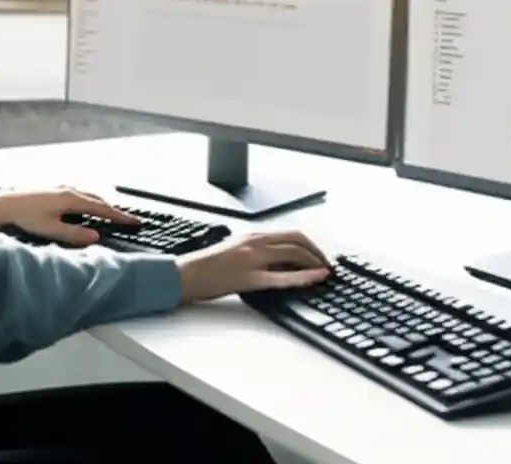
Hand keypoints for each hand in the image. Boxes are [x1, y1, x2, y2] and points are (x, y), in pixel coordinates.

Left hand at [0, 187, 139, 246]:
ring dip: (102, 202)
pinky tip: (86, 204)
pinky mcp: (54, 189)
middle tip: (127, 218)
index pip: (102, 208)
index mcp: (71, 199)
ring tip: (111, 211)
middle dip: (114, 209)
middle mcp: (69, 189)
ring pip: (89, 194)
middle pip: (98, 199)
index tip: (135, 221)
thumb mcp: (50, 230)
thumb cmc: (24, 217)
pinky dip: (90, 199)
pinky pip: (80, 192)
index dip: (120, 216)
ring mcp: (62, 187)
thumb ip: (74, 234)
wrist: (3, 204)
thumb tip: (95, 237)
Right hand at [176, 231, 331, 304]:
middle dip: (317, 251)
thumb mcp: (232, 249)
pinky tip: (316, 278)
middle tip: (327, 264)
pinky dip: (304, 276)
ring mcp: (252, 259)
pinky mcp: (249, 278)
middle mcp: (254, 242)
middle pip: (296, 240)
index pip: (289, 233)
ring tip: (325, 271)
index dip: (309, 243)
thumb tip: (276, 258)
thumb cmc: (204, 266)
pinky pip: (283, 276)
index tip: (318, 254)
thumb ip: (254, 249)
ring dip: (315, 261)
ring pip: (293, 252)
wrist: (184, 275)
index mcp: (251, 235)